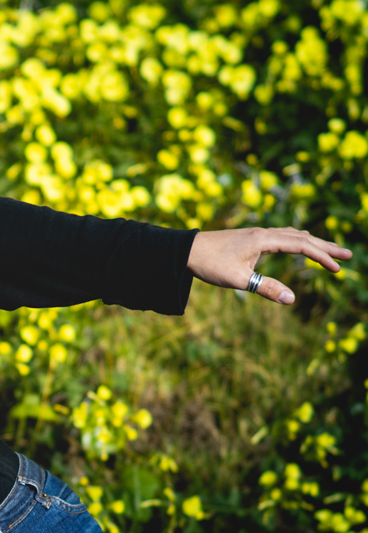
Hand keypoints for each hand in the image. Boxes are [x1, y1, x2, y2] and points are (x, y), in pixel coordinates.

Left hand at [186, 227, 351, 303]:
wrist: (184, 250)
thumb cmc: (209, 263)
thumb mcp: (238, 280)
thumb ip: (266, 288)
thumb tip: (292, 299)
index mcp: (264, 239)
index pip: (302, 246)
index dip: (322, 257)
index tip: (338, 269)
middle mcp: (264, 233)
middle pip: (302, 237)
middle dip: (325, 247)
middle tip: (348, 255)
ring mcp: (257, 234)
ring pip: (292, 235)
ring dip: (312, 242)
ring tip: (329, 250)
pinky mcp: (250, 238)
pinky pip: (281, 236)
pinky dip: (296, 240)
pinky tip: (298, 244)